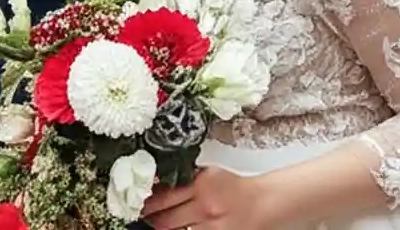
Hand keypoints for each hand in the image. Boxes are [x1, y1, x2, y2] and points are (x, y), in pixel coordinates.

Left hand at [142, 168, 272, 229]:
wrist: (263, 203)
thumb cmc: (234, 187)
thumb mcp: (209, 174)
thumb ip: (185, 179)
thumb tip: (157, 183)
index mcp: (201, 184)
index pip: (163, 197)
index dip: (146, 204)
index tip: (136, 205)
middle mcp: (205, 206)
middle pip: (164, 220)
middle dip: (150, 220)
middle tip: (141, 217)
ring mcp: (211, 227)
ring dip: (164, 227)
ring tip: (158, 223)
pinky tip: (179, 227)